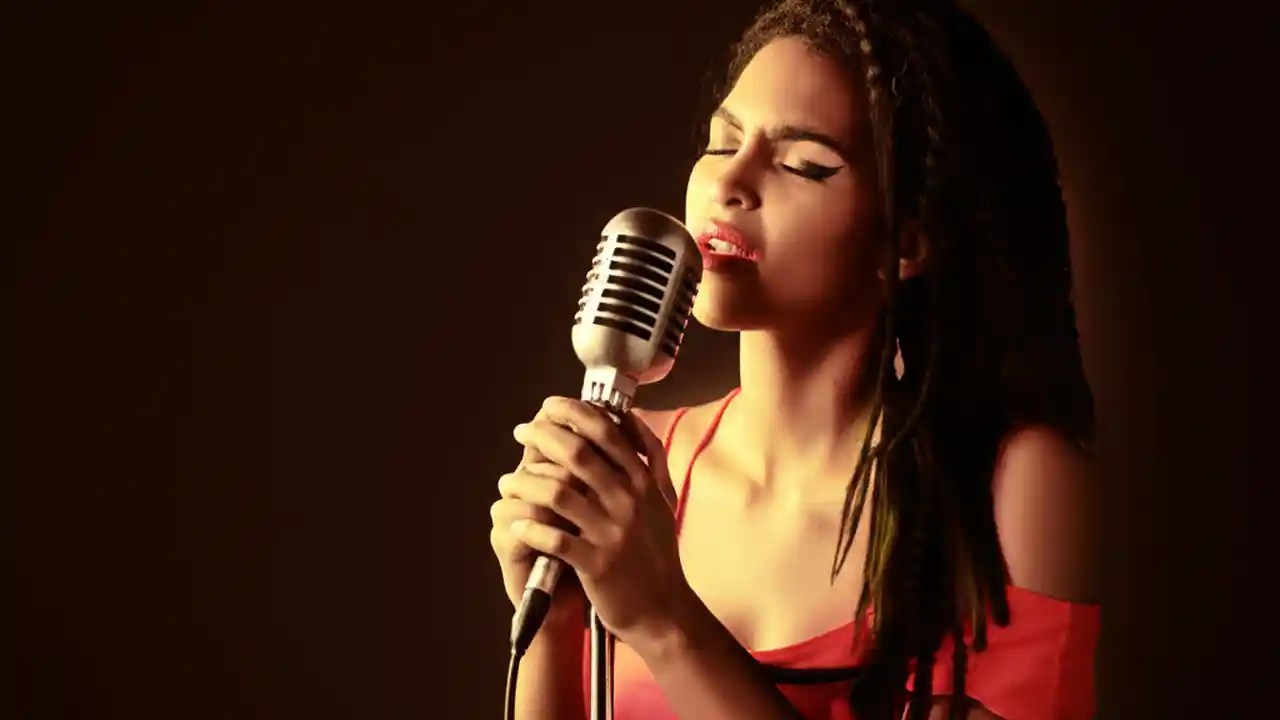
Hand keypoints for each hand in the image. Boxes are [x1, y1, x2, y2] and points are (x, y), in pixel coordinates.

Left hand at [505, 396, 693, 646]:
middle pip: (577, 454)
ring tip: (508, 481)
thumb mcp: (661, 499)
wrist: (662, 608)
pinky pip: (554, 539)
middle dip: (543, 436)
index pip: (605, 431)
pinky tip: (517, 524)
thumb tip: (629, 417)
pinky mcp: (597, 564)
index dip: (573, 412)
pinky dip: (530, 529)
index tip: (549, 406)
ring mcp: (613, 533)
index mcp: (641, 481)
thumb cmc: (655, 551)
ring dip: (525, 482)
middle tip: (523, 432)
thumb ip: (650, 457)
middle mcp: (629, 501)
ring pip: (558, 494)